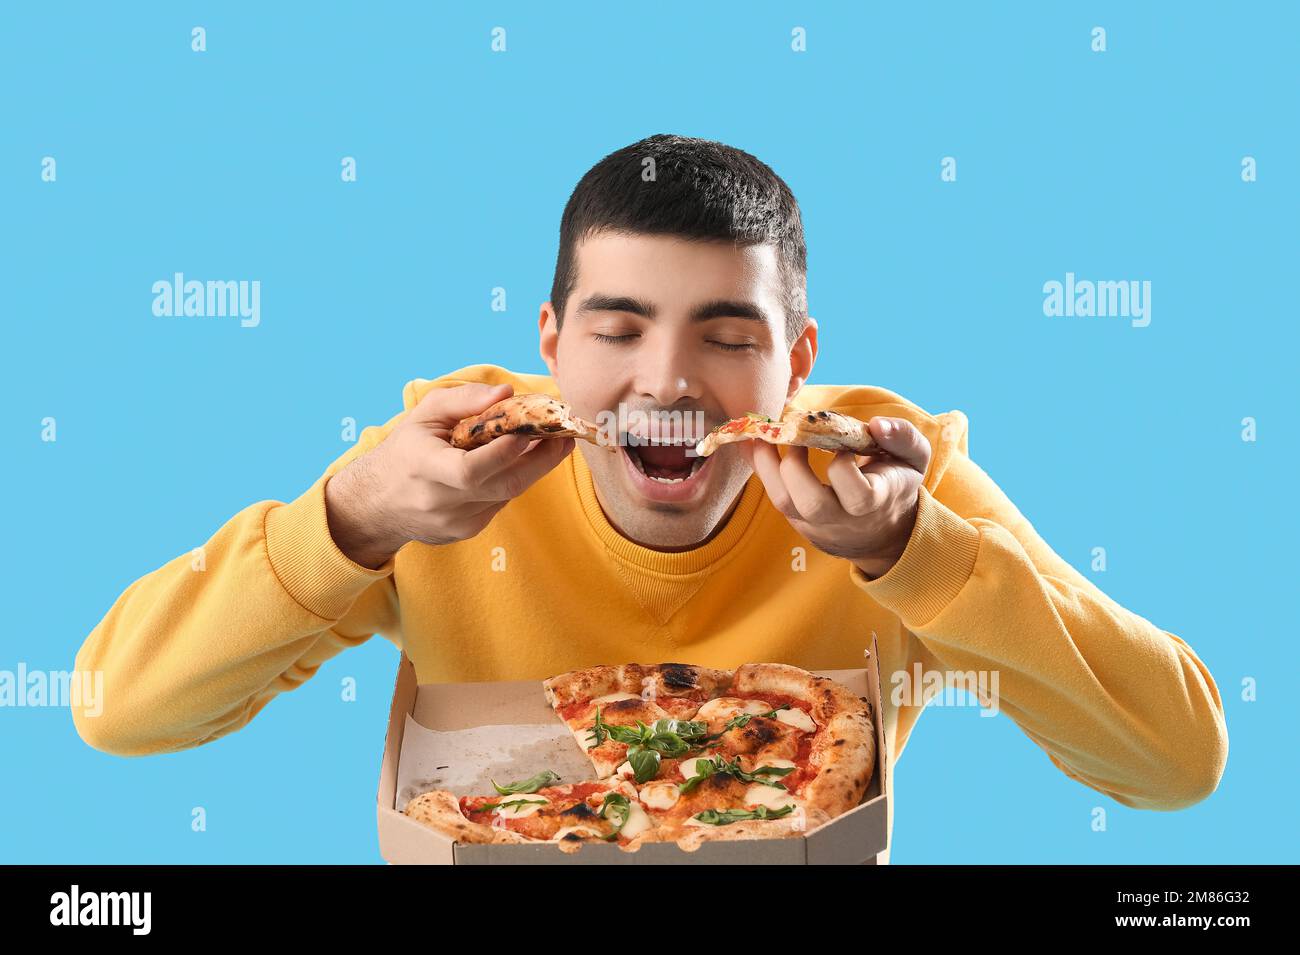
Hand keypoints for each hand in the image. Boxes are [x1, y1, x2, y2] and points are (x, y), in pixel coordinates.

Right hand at [324, 382, 573, 567]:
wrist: (377, 503)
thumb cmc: (405, 450)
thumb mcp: (424, 414)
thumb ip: (463, 400)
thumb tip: (506, 394)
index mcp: (424, 468)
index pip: (471, 469)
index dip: (504, 453)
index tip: (533, 430)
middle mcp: (441, 502)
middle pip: (503, 486)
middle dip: (542, 461)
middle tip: (565, 435)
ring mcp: (456, 522)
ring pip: (508, 494)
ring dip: (533, 468)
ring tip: (551, 441)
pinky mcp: (467, 532)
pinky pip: (501, 503)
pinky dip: (513, 481)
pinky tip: (519, 463)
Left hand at [740, 417, 931, 578]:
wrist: (883, 532)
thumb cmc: (896, 484)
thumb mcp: (913, 459)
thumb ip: (903, 437)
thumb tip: (877, 424)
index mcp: (875, 503)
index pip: (857, 494)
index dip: (844, 466)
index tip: (842, 445)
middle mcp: (843, 520)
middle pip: (812, 504)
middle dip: (795, 465)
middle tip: (793, 433)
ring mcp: (817, 525)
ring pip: (784, 503)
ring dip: (768, 466)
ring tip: (764, 435)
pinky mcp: (798, 522)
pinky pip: (775, 498)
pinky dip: (762, 470)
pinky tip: (758, 444)